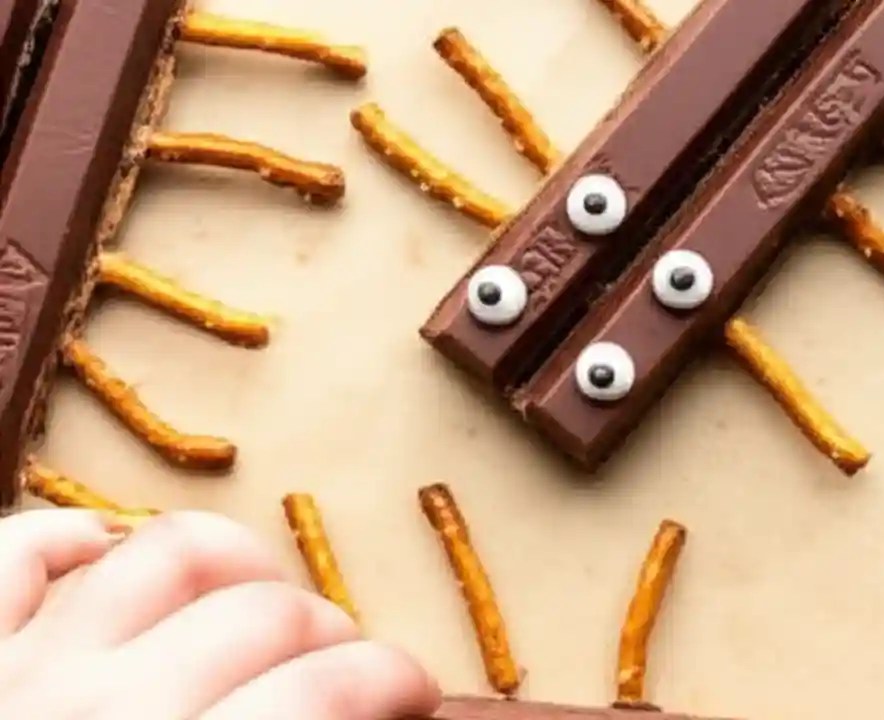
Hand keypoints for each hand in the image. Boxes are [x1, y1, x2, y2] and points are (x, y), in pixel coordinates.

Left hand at [0, 508, 440, 718]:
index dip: (398, 681)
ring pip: (161, 555)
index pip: (328, 694)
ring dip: (237, 566)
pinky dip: (78, 540)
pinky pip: (16, 551)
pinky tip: (117, 560)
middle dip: (335, 632)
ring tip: (262, 600)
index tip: (418, 698)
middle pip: (266, 616)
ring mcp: (14, 673)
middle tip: (349, 670)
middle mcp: (97, 712)